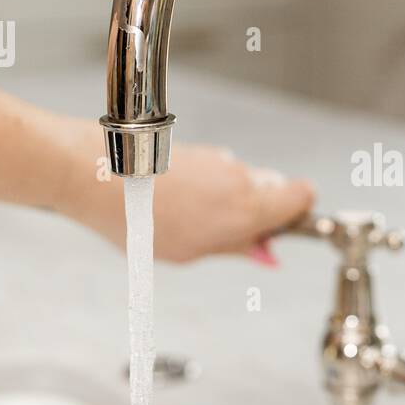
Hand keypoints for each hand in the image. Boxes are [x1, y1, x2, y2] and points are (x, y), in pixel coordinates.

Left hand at [57, 118, 314, 262]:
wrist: (102, 177)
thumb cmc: (141, 220)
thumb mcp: (193, 251)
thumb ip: (237, 248)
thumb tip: (267, 254)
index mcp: (248, 208)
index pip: (303, 196)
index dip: (298, 213)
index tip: (279, 232)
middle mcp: (241, 177)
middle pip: (274, 190)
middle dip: (259, 211)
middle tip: (227, 235)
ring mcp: (220, 160)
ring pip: (243, 181)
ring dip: (229, 200)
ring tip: (191, 220)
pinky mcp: (200, 150)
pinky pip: (219, 172)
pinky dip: (208, 187)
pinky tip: (176, 203)